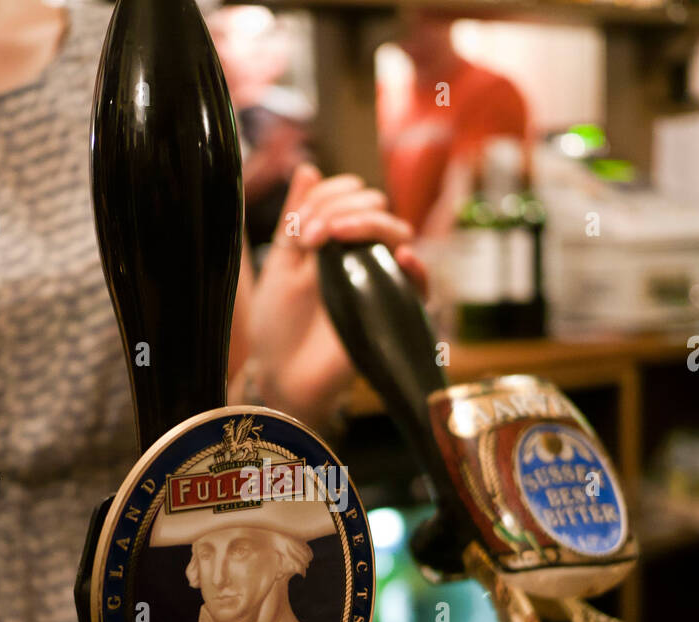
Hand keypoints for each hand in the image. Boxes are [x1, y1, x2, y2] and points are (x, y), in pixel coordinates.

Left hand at [239, 164, 426, 426]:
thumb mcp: (281, 264)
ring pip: (397, 236)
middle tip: (312, 238)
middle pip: (375, 211)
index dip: (330, 199)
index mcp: (334, 243)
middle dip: (343, 209)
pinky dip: (417, 269)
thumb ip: (296, 219)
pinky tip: (401, 256)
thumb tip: (309, 168)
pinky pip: (420, 288)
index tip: (303, 229)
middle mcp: (360, 257)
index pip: (348, 198)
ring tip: (337, 236)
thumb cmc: (278, 326)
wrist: (282, 375)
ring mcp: (378, 283)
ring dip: (370, 224)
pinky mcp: (392, 314)